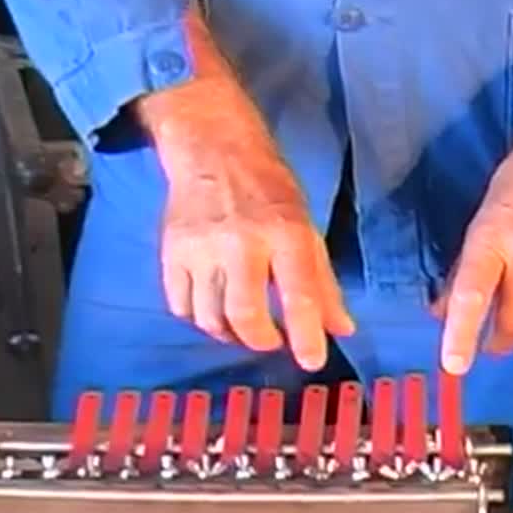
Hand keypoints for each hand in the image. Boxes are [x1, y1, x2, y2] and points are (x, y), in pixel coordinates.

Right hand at [158, 141, 353, 370]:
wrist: (213, 150)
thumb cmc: (269, 192)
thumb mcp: (307, 229)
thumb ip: (323, 282)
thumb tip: (341, 330)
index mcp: (285, 232)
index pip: (299, 294)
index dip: (306, 335)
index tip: (312, 362)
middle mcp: (241, 241)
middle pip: (245, 314)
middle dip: (261, 340)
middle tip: (271, 340)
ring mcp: (201, 247)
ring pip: (210, 317)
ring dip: (231, 334)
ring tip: (243, 325)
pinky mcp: (171, 251)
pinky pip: (182, 306)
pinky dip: (200, 319)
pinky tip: (215, 309)